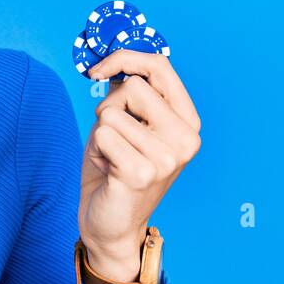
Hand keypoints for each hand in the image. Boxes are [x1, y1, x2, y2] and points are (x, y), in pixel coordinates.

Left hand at [79, 50, 200, 282]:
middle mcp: (185, 138)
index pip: (160, 67)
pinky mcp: (142, 172)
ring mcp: (167, 157)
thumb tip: (113, 60)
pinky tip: (108, 171)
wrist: (111, 225)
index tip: (99, 70)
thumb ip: (129, 93)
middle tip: (113, 138)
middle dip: (109, 107)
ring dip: (100, 135)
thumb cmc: (115, 171)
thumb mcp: (127, 124)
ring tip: (112, 159)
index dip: (124, 58)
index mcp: (187, 122)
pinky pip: (102, 135)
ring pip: (110, 112)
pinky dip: (96, 150)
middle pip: (132, 86)